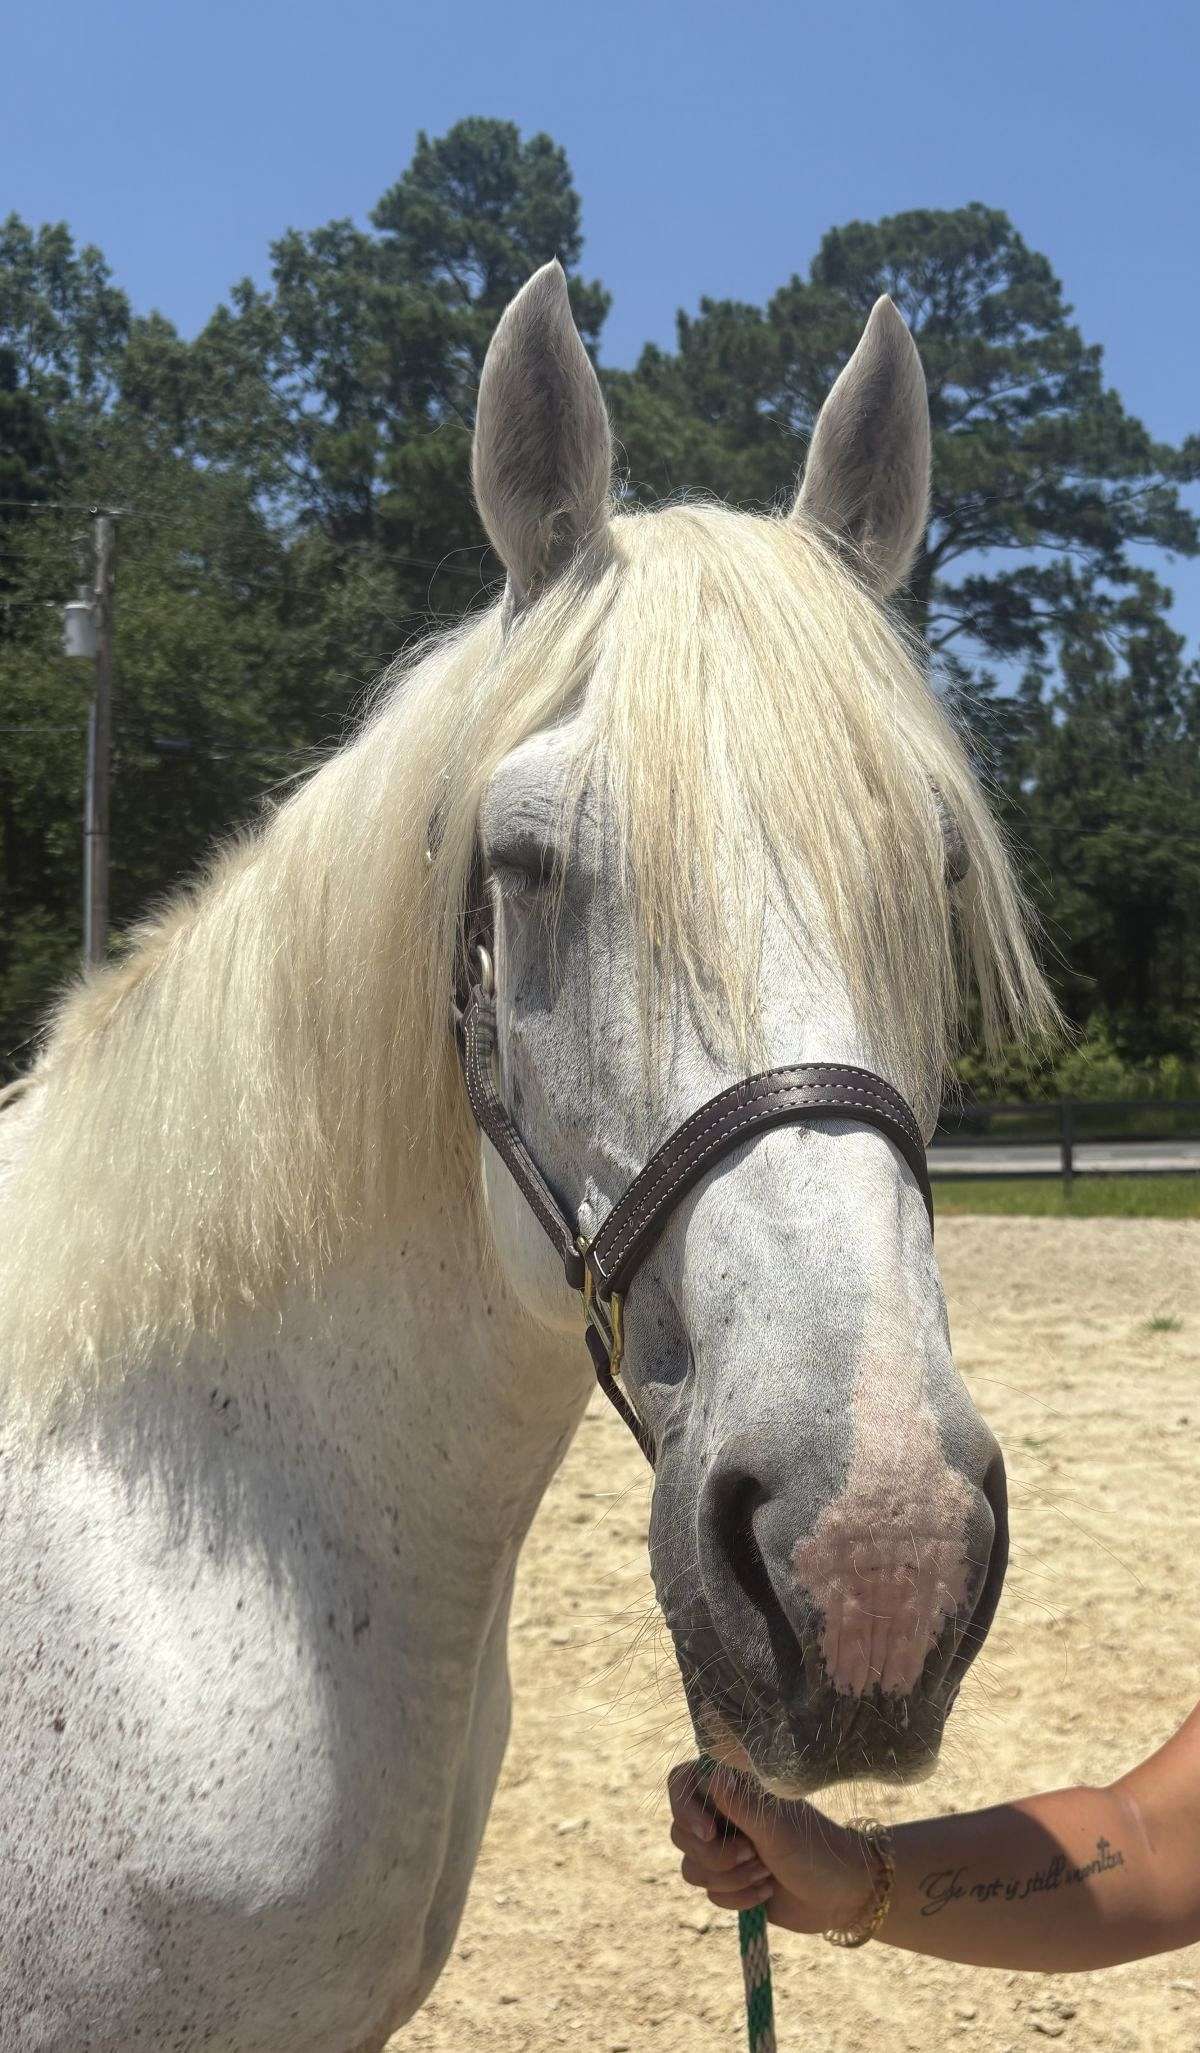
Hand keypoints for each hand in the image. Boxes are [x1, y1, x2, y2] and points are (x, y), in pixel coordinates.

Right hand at [667, 1760, 879, 1934]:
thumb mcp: (777, 1829)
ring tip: (765, 1873)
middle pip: (681, 1833)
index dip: (684, 1808)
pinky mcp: (728, 1882)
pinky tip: (766, 1892)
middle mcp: (722, 1815)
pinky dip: (738, 1898)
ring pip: (692, 1868)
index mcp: (731, 1789)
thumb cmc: (814, 1851)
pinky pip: (709, 1894)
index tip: (709, 1831)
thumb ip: (741, 1805)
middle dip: (715, 1855)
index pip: (681, 1783)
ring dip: (730, 1878)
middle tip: (752, 1854)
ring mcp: (724, 1850)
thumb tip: (714, 1774)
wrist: (840, 1896)